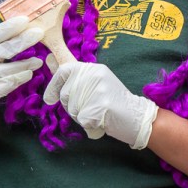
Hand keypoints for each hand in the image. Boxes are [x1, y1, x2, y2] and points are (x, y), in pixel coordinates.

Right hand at [0, 16, 44, 127]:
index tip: (24, 20)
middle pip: (1, 50)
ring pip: (7, 68)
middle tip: (39, 33)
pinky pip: (9, 83)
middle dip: (22, 40)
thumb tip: (18, 34)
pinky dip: (20, 77)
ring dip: (25, 63)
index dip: (8, 28)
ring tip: (38, 60)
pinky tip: (29, 74)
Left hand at [43, 60, 157, 148]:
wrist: (139, 118)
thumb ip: (74, 77)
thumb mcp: (95, 84)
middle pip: (65, 94)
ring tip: (99, 115)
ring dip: (82, 118)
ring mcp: (98, 90)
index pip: (64, 70)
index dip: (53, 85)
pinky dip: (90, 127)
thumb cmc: (115, 104)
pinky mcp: (101, 106)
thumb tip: (48, 60)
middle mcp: (95, 76)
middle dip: (72, 108)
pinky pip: (82, 121)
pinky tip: (102, 124)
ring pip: (72, 109)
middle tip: (90, 109)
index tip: (49, 99)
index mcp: (93, 69)